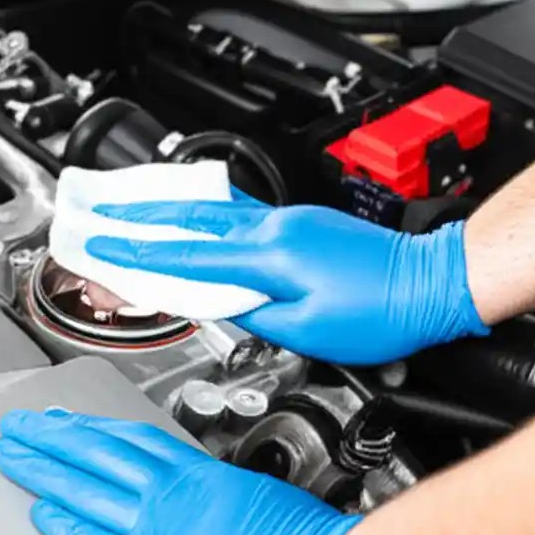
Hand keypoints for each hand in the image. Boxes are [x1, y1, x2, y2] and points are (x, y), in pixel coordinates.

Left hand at [0, 408, 394, 534]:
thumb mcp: (258, 496)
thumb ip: (222, 495)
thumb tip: (211, 496)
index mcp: (200, 473)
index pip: (132, 440)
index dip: (92, 428)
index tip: (66, 419)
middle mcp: (173, 492)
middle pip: (98, 452)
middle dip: (52, 436)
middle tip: (18, 424)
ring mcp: (158, 526)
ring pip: (86, 486)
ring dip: (43, 468)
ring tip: (12, 455)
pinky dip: (65, 527)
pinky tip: (41, 514)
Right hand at [85, 194, 489, 363]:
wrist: (431, 284)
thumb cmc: (381, 311)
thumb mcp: (307, 329)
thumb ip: (256, 313)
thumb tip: (223, 303)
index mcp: (269, 256)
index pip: (187, 253)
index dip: (138, 251)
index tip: (102, 244)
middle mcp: (276, 228)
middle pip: (193, 218)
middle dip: (141, 216)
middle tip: (103, 213)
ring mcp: (290, 220)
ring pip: (215, 209)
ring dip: (171, 208)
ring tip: (136, 205)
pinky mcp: (303, 224)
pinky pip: (240, 214)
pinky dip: (208, 212)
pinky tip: (198, 210)